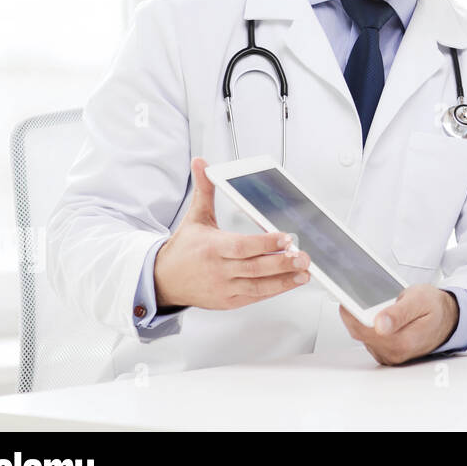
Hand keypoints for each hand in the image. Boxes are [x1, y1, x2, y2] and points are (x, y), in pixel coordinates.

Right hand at [153, 157, 311, 308]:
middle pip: (255, 268)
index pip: (243, 246)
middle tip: (303, 257)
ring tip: (304, 273)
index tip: (285, 237)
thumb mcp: (195, 217)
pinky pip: (254, 297)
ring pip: (258, 286)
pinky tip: (289, 283)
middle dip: (282, 263)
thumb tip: (201, 163)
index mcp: (212, 247)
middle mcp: (219, 270)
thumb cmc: (183, 249)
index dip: (265, 244)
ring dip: (284, 280)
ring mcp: (224, 288)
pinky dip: (274, 291)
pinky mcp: (228, 302)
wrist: (162, 280)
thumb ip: (204, 190)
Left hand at [338, 285, 459, 364]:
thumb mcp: (420, 302)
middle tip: (357, 292)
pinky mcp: (385, 352)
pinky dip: (366, 323)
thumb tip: (380, 324)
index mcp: (402, 342)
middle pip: (360, 332)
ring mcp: (389, 354)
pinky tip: (373, 311)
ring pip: (362, 335)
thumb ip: (399, 314)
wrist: (448, 320)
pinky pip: (367, 338)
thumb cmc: (435, 309)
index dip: (351, 313)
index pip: (364, 329)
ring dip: (360, 317)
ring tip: (369, 301)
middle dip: (355, 312)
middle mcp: (393, 353)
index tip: (345, 297)